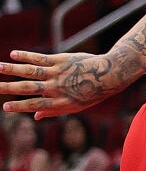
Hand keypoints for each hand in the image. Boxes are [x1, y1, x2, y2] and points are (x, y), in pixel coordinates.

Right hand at [0, 50, 122, 118]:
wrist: (110, 74)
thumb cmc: (91, 92)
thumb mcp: (75, 106)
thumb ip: (53, 111)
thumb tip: (34, 117)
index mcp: (59, 102)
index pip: (35, 105)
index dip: (19, 106)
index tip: (5, 106)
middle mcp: (57, 88)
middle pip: (29, 88)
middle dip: (9, 88)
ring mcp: (59, 73)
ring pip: (31, 71)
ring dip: (12, 69)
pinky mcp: (62, 60)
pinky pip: (41, 58)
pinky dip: (26, 56)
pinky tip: (13, 54)